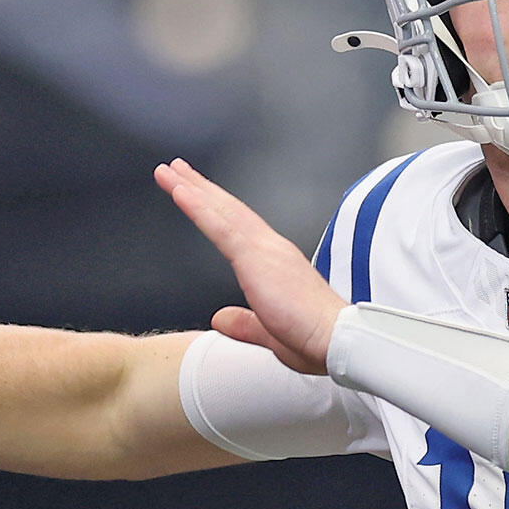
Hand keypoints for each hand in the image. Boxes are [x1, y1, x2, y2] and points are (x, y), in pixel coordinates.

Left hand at [155, 159, 346, 374]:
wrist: (338, 340)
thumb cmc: (315, 341)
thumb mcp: (271, 334)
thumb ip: (244, 324)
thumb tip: (219, 317)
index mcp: (277, 264)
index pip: (240, 229)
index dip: (217, 208)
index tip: (197, 191)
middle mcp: (272, 249)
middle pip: (229, 211)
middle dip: (201, 188)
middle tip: (177, 168)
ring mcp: (265, 250)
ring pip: (221, 211)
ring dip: (192, 188)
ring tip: (169, 170)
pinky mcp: (257, 259)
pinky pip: (220, 227)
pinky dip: (199, 207)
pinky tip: (181, 191)